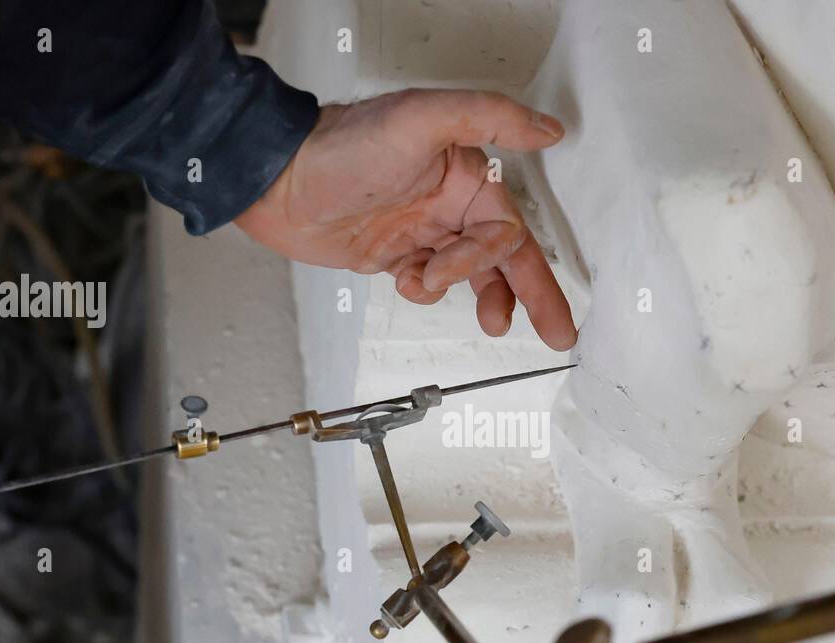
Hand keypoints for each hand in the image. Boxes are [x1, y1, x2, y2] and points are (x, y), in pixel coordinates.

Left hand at [234, 88, 575, 350]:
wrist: (278, 182)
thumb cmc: (342, 145)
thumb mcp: (422, 118)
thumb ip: (489, 117)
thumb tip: (548, 131)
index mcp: (464, 173)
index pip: (506, 228)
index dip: (508, 263)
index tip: (494, 287)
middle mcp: (449, 201)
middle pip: (506, 257)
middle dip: (535, 295)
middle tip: (557, 333)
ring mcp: (423, 230)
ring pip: (473, 275)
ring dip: (485, 299)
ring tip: (491, 322)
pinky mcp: (395, 253)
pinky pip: (431, 283)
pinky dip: (427, 291)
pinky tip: (409, 281)